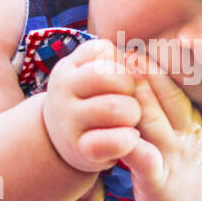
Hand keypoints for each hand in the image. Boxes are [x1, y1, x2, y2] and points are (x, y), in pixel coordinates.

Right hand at [41, 38, 141, 172]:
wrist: (67, 140)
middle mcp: (62, 90)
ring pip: (114, 106)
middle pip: (107, 75)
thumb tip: (139, 60)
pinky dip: (128, 139)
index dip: (122, 64)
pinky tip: (129, 139)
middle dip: (130, 86)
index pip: (104, 50)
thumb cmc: (92, 100)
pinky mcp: (81, 150)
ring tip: (131, 120)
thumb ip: (115, 61)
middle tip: (131, 99)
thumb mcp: (93, 74)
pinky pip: (115, 141)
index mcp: (68, 67)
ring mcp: (68, 120)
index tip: (121, 78)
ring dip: (133, 113)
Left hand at [119, 53, 201, 200]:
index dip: (156, 68)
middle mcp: (184, 135)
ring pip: (153, 123)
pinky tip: (117, 131)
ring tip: (120, 81)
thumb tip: (147, 68)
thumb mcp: (184, 130)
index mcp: (190, 120)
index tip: (136, 47)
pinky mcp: (157, 180)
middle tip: (125, 53)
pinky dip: (128, 143)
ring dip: (137, 100)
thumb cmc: (180, 161)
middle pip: (165, 100)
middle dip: (146, 76)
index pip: (174, 88)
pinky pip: (143, 158)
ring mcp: (172, 157)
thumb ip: (169, 105)